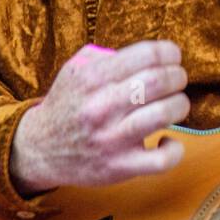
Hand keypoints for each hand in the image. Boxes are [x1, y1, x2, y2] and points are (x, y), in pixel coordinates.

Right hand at [9, 40, 189, 194]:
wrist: (39, 150)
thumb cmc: (68, 105)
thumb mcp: (75, 70)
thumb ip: (107, 55)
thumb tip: (148, 52)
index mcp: (93, 77)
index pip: (148, 55)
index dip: (170, 53)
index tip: (172, 58)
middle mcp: (101, 106)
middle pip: (160, 81)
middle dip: (178, 76)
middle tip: (176, 80)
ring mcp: (111, 139)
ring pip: (164, 114)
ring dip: (179, 105)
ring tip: (174, 105)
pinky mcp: (119, 167)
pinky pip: (161, 160)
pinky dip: (174, 149)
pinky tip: (167, 141)